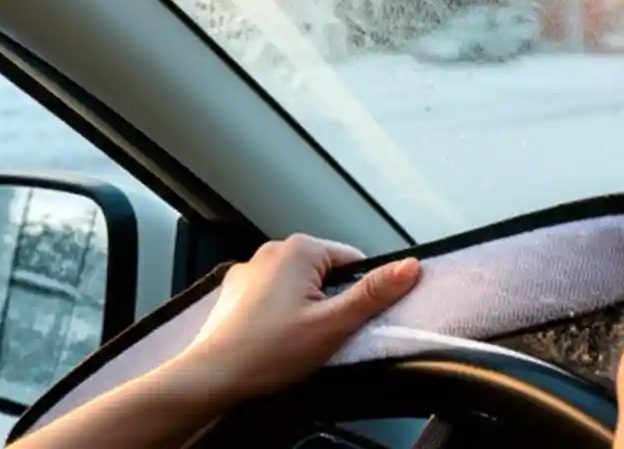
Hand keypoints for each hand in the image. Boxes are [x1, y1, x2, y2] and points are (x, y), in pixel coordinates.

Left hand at [15, 234, 418, 448]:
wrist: (213, 376)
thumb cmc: (270, 352)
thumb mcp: (334, 324)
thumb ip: (374, 293)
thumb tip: (410, 266)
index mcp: (299, 248)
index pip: (353, 260)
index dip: (359, 293)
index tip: (350, 321)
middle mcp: (273, 250)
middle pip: (325, 272)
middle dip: (330, 301)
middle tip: (321, 335)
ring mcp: (250, 269)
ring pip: (299, 284)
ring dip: (305, 308)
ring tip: (295, 341)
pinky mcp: (236, 290)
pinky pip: (273, 294)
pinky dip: (280, 313)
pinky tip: (275, 339)